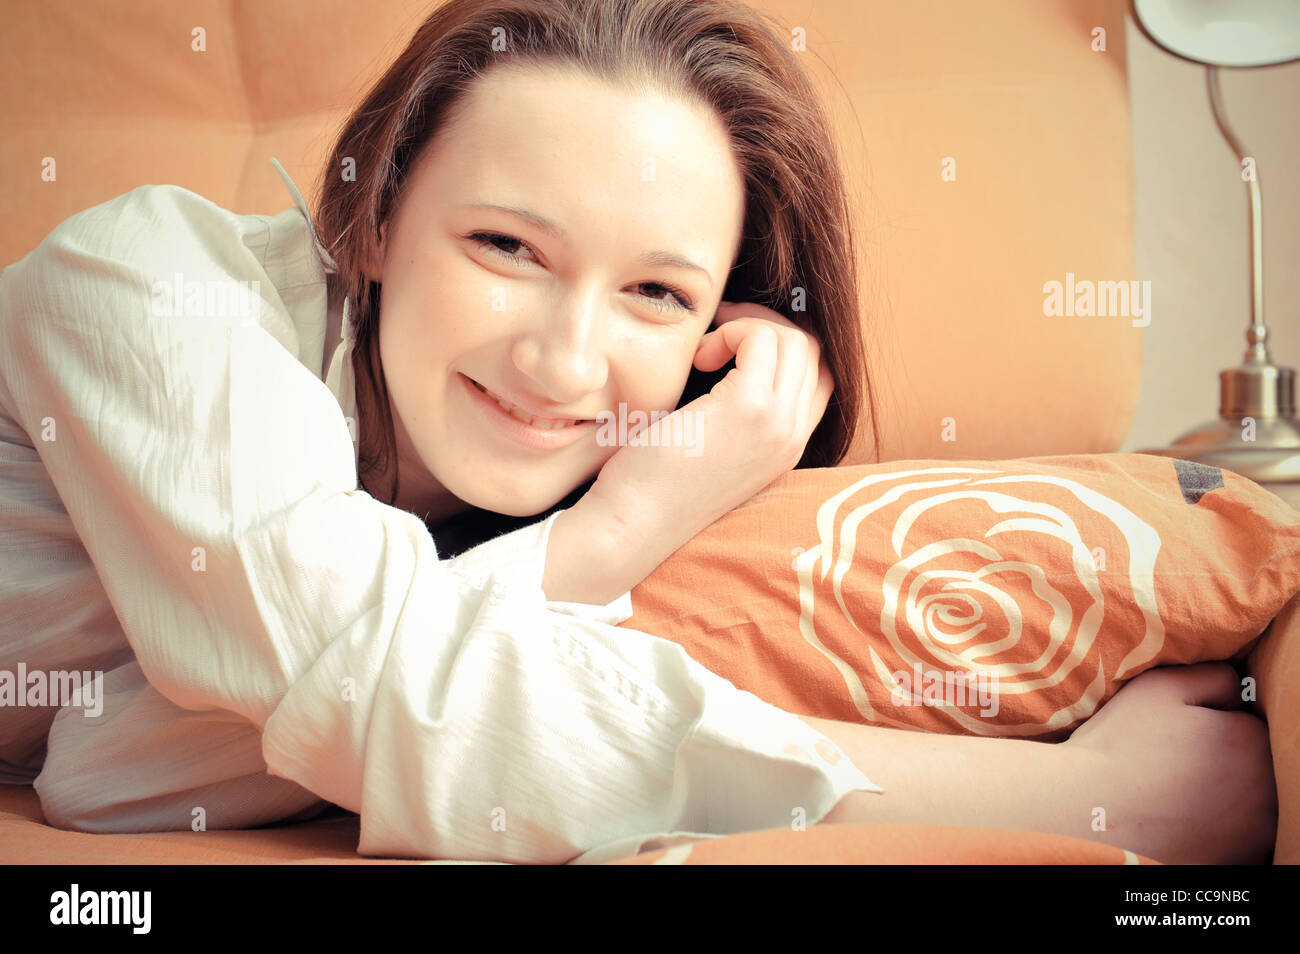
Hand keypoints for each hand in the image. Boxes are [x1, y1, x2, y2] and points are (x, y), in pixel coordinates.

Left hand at [586, 299, 833, 546]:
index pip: (820, 377)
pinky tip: (698, 360)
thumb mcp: (712, 445)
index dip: (782, 349)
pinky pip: (760, 338)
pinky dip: (728, 333)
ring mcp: (778, 424)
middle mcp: (793, 438)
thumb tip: (728, 364)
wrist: (634, 522)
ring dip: (745, 328)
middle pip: (810, 351)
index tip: (735, 345)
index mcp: (787, 448)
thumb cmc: (655, 482)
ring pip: (794, 340)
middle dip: (764, 325)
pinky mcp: (750, 409)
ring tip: (705, 352)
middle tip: (717, 334)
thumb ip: (734, 413)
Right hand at [1063, 662, 1276, 863]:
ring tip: (1171, 792)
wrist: (1086, 812)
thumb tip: (1237, 685)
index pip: (1245, 722)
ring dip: (1223, 794)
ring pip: (1247, 801)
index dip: (1209, 720)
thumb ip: (1213, 675)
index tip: (1175, 732)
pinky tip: (1177, 820)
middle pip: (1252, 764)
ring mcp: (1254, 834)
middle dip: (1224, 758)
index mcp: (1251, 741)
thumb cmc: (1119, 745)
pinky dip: (1214, 828)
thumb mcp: (1161, 686)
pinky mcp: (1236, 861)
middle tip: (1172, 762)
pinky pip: (1234, 835)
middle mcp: (1266, 791)